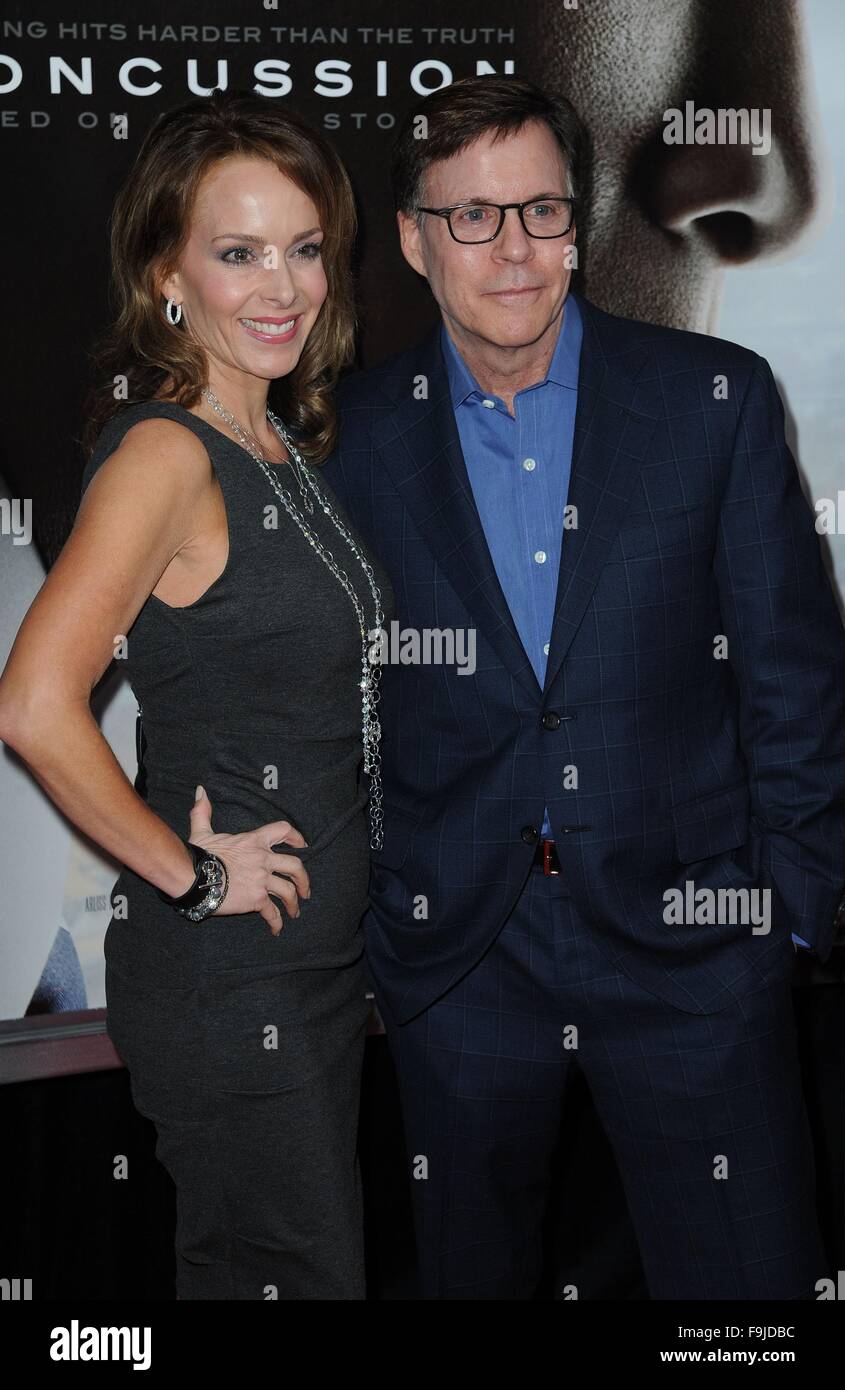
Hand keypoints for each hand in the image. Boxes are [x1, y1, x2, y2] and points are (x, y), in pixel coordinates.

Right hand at [187, 784, 309, 935]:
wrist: (194, 877)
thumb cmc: (198, 855)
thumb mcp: (202, 831)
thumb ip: (203, 812)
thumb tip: (200, 791)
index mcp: (254, 841)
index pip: (283, 831)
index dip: (296, 837)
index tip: (303, 845)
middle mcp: (263, 860)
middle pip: (296, 866)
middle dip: (304, 879)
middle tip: (306, 890)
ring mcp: (262, 880)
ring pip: (289, 891)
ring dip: (294, 903)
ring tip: (294, 912)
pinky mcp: (256, 899)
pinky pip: (272, 912)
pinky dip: (277, 922)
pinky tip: (277, 929)